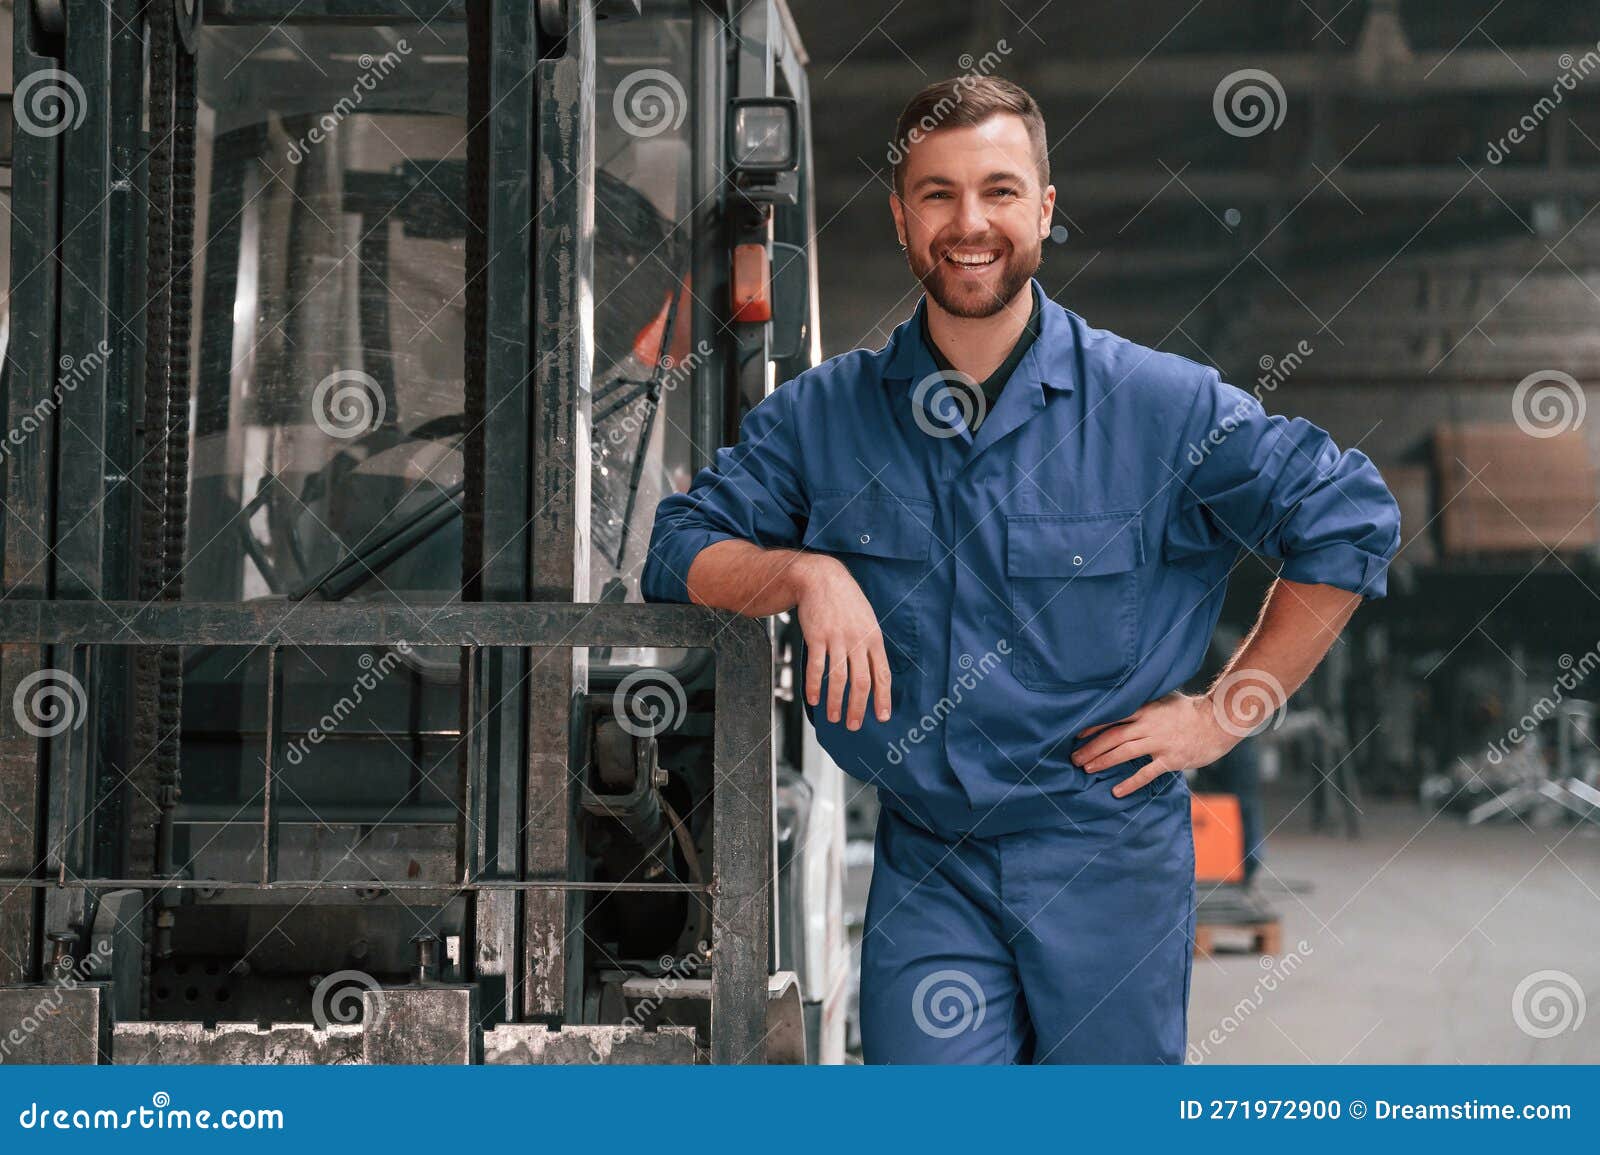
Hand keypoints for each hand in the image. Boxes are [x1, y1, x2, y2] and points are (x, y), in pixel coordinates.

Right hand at [791, 554, 891, 730]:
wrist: (822, 578)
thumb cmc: (845, 601)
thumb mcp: (867, 619)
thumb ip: (870, 645)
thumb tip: (873, 674)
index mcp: (874, 638)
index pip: (882, 674)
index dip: (883, 698)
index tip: (882, 717)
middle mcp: (858, 640)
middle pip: (861, 682)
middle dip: (858, 708)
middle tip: (854, 725)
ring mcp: (837, 638)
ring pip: (839, 678)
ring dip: (836, 702)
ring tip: (834, 717)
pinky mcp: (817, 636)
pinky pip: (816, 666)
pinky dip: (814, 686)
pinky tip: (813, 698)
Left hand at [1069, 691, 1238, 797]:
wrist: (1219, 722)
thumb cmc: (1190, 710)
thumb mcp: (1165, 698)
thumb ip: (1145, 702)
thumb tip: (1124, 699)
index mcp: (1146, 709)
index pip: (1113, 717)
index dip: (1093, 726)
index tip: (1077, 735)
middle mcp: (1149, 725)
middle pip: (1113, 737)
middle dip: (1091, 748)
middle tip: (1074, 758)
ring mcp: (1160, 743)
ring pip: (1125, 753)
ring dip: (1103, 761)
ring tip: (1087, 769)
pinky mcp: (1171, 759)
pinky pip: (1147, 773)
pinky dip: (1131, 783)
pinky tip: (1117, 791)